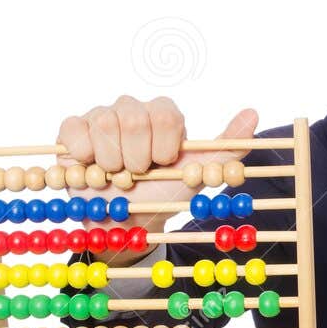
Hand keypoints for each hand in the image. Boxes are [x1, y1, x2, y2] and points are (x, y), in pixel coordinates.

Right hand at [57, 95, 258, 251]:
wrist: (125, 220)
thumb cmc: (163, 193)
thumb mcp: (198, 174)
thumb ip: (227, 148)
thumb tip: (254, 114)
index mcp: (164, 113)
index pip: (166, 116)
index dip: (163, 148)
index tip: (161, 166)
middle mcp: (132, 107)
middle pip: (135, 117)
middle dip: (137, 158)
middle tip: (136, 174)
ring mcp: (100, 115)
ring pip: (105, 125)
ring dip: (111, 162)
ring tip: (115, 175)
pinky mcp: (71, 129)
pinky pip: (75, 130)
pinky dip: (84, 156)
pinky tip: (90, 168)